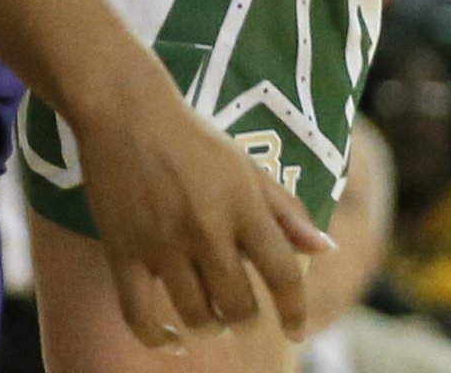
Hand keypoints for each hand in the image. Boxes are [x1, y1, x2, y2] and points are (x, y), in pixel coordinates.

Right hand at [70, 64, 328, 350]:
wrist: (126, 108)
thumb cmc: (193, 137)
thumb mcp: (246, 165)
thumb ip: (286, 210)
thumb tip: (327, 250)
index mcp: (242, 204)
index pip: (282, 274)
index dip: (296, 311)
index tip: (297, 333)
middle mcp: (207, 228)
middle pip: (239, 306)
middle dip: (246, 317)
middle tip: (241, 309)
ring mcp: (163, 243)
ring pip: (196, 315)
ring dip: (210, 323)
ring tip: (211, 313)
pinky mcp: (123, 251)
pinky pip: (140, 316)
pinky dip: (158, 339)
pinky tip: (172, 341)